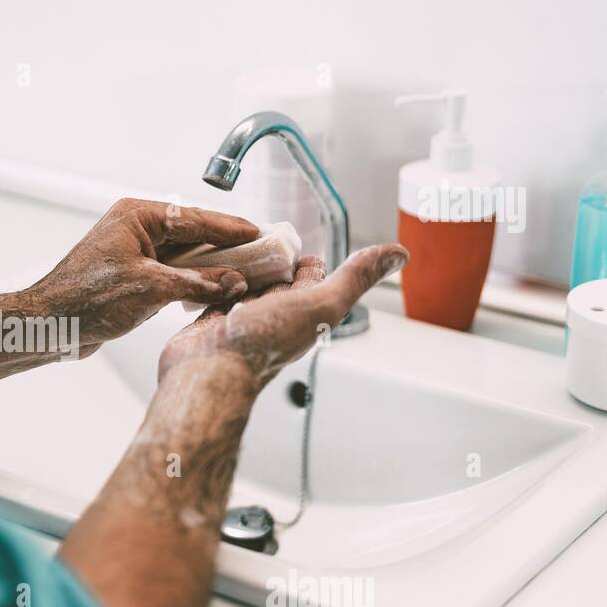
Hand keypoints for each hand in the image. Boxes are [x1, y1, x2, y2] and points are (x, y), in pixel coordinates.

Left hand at [28, 198, 258, 349]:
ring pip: (185, 255)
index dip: (232, 228)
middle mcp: (136, 228)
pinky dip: (195, 281)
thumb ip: (198, 284)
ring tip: (249, 272)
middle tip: (263, 252)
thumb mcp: (151, 289)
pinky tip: (217, 289)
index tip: (261, 233)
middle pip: (194, 233)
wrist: (48, 326)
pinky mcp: (133, 276)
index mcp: (137, 216)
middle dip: (228, 246)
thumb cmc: (84, 300)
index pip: (196, 218)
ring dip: (213, 266)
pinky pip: (173, 273)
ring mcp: (134, 252)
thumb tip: (234, 283)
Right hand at [158, 244, 408, 391]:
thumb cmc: (263, 343)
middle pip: (275, 280)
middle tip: (264, 234)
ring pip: (244, 285)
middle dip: (272, 257)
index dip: (308, 259)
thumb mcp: (321, 304)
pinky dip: (212, 280)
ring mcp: (240, 320)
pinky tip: (207, 267)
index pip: (311, 277)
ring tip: (234, 243)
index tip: (301, 239)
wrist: (209, 373)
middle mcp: (273, 316)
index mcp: (302, 312)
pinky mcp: (210, 323)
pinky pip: (212, 295)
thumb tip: (399, 253)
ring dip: (241, 265)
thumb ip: (354, 278)